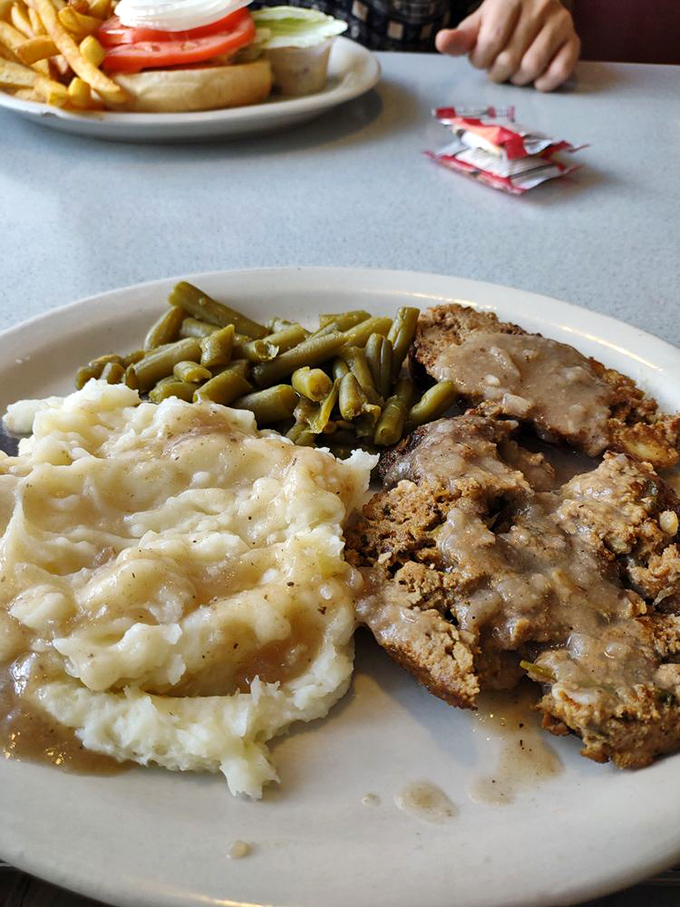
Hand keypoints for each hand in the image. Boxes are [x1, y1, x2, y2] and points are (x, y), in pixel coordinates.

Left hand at [435, 0, 579, 91]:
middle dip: (497, 72)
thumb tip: (442, 42)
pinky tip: (536, 78)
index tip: (482, 56)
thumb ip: (460, 37)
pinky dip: (545, 83)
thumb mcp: (479, 24)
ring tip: (515, 69)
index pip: (491, 42)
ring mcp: (560, 20)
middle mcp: (539, 4)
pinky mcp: (573, 38)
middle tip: (498, 65)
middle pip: (509, 59)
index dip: (481, 59)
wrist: (534, 3)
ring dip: (518, 79)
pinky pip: (560, 70)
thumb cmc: (502, 19)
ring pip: (532, 67)